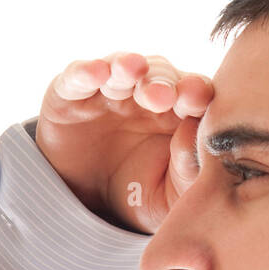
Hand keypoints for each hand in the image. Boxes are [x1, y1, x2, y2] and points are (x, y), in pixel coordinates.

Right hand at [35, 52, 212, 233]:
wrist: (86, 203)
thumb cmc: (139, 195)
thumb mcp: (168, 199)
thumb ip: (189, 173)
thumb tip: (198, 140)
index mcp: (179, 115)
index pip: (195, 92)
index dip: (196, 91)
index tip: (197, 98)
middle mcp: (147, 95)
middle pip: (160, 76)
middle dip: (162, 83)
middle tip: (163, 96)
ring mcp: (110, 91)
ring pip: (121, 68)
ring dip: (127, 66)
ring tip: (133, 69)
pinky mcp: (71, 93)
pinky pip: (77, 77)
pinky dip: (85, 71)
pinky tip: (96, 72)